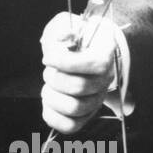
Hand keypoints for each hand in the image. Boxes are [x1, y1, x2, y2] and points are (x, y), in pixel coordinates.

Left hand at [39, 12, 118, 134]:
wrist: (78, 53)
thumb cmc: (71, 39)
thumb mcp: (66, 25)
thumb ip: (62, 30)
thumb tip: (62, 40)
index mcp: (105, 56)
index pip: (92, 64)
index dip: (64, 62)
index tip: (47, 58)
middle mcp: (105, 81)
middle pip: (79, 87)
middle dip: (53, 78)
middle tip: (48, 71)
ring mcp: (96, 100)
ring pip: (74, 108)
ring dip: (51, 96)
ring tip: (48, 86)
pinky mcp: (84, 115)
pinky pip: (70, 126)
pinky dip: (51, 115)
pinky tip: (48, 101)